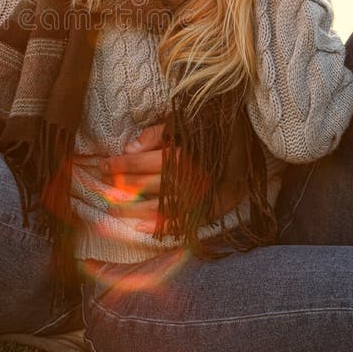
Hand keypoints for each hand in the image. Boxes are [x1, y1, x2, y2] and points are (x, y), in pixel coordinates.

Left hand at [99, 118, 250, 233]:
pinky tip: (139, 228)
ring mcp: (198, 197)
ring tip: (112, 209)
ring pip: (157, 208)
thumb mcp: (182, 123)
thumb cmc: (211, 130)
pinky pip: (180, 222)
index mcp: (179, 156)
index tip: (103, 165)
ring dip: (131, 211)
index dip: (118, 165)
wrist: (250, 144)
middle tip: (102, 191)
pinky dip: (159, 226)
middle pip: (143, 188)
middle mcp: (187, 179)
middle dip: (119, 189)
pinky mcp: (208, 209)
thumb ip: (156, 134)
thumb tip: (129, 148)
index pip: (139, 163)